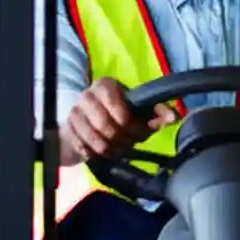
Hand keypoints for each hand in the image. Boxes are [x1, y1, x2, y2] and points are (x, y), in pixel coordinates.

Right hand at [59, 77, 178, 164]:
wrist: (85, 123)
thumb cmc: (117, 114)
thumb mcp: (139, 111)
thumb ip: (157, 112)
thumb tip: (173, 117)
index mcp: (106, 85)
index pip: (120, 110)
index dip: (132, 126)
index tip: (138, 133)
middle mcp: (87, 95)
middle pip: (107, 126)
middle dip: (122, 139)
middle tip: (128, 144)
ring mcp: (74, 112)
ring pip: (96, 139)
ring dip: (110, 149)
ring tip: (117, 148)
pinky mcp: (66, 130)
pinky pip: (84, 147)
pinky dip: (96, 153)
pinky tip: (103, 152)